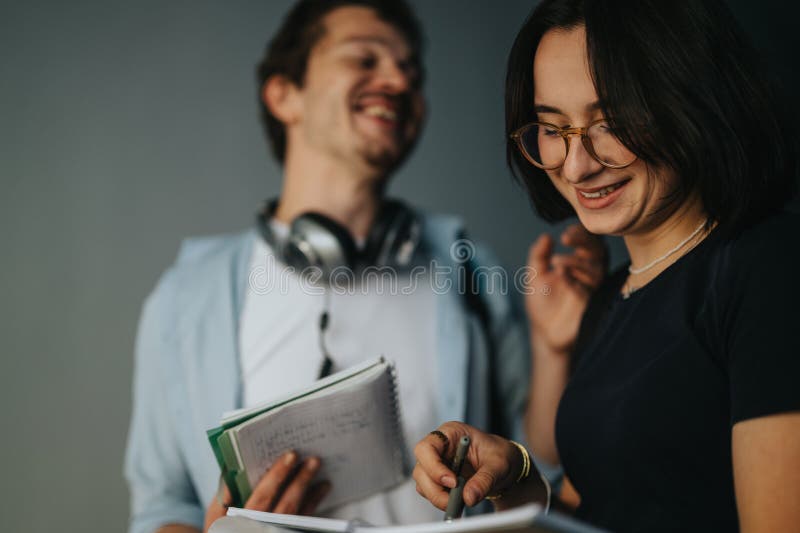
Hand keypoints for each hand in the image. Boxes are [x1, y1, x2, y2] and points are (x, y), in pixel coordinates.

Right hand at [203, 450, 330, 531]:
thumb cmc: (223, 529)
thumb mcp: (216, 515)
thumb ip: (222, 493)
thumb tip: (232, 466)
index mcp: (243, 521)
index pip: (262, 497)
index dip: (277, 476)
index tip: (292, 455)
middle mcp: (262, 530)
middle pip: (286, 507)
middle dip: (301, 481)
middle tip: (314, 459)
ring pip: (299, 517)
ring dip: (312, 495)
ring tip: (321, 475)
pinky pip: (305, 524)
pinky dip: (313, 506)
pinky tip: (320, 490)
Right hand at [413, 422, 538, 510]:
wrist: (504, 466)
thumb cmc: (500, 455)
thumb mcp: (499, 465)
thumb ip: (484, 480)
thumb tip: (469, 498)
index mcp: (450, 433)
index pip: (426, 447)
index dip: (434, 466)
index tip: (453, 482)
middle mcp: (439, 447)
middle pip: (421, 468)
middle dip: (435, 489)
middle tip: (454, 502)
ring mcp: (436, 463)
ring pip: (422, 483)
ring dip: (438, 497)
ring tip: (460, 504)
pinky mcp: (437, 479)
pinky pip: (430, 492)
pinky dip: (441, 500)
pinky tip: (457, 502)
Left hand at [525, 224, 605, 354]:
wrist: (544, 332)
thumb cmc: (543, 303)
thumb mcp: (534, 276)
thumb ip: (538, 255)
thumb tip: (546, 237)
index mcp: (579, 263)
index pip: (588, 242)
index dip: (581, 233)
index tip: (567, 231)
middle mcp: (589, 274)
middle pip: (599, 251)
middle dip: (585, 241)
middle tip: (567, 237)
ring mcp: (591, 290)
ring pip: (595, 269)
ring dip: (575, 261)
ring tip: (556, 261)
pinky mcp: (589, 306)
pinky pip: (586, 289)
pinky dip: (573, 279)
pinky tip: (561, 274)